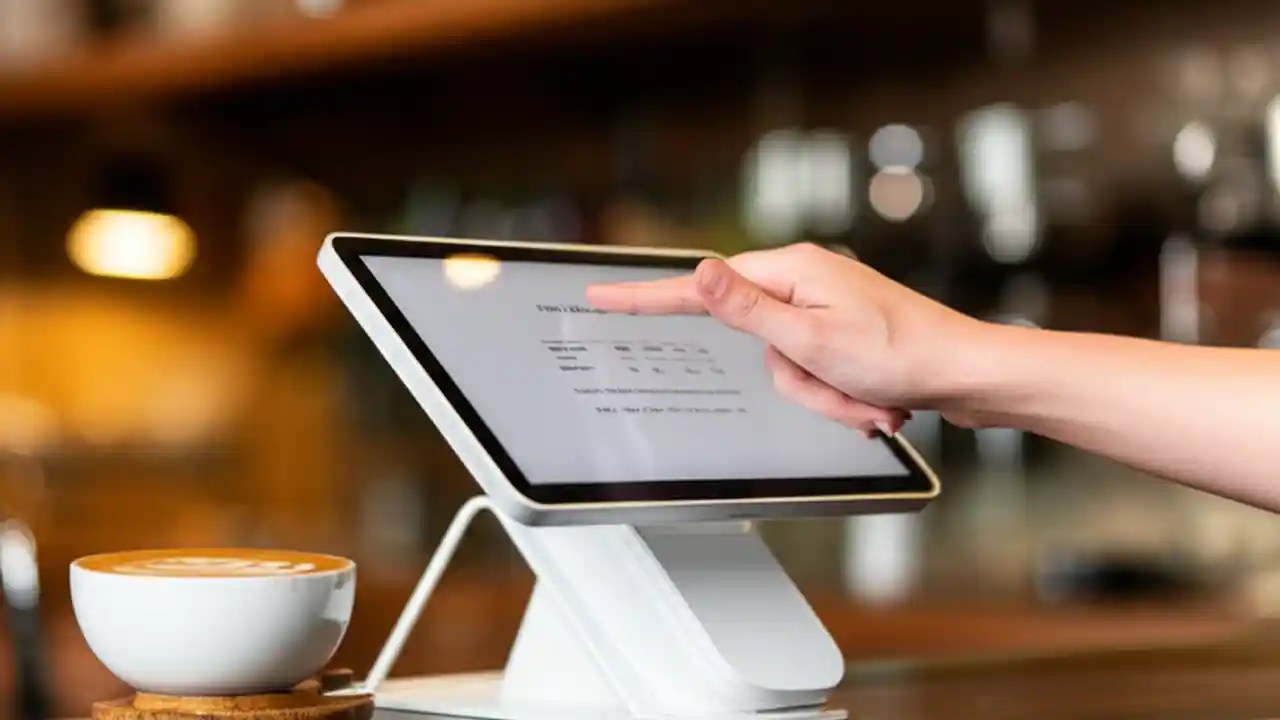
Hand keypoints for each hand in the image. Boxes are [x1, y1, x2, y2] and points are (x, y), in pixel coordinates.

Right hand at [586, 243, 986, 434]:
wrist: (970, 375)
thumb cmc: (902, 354)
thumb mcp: (811, 337)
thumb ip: (745, 308)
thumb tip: (698, 271)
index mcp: (793, 272)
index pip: (702, 287)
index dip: (647, 297)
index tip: (600, 296)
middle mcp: (807, 284)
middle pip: (757, 347)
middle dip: (801, 383)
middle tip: (842, 386)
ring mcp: (828, 311)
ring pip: (790, 372)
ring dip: (829, 398)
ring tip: (870, 397)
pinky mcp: (846, 337)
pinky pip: (820, 379)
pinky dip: (847, 400)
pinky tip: (881, 400)